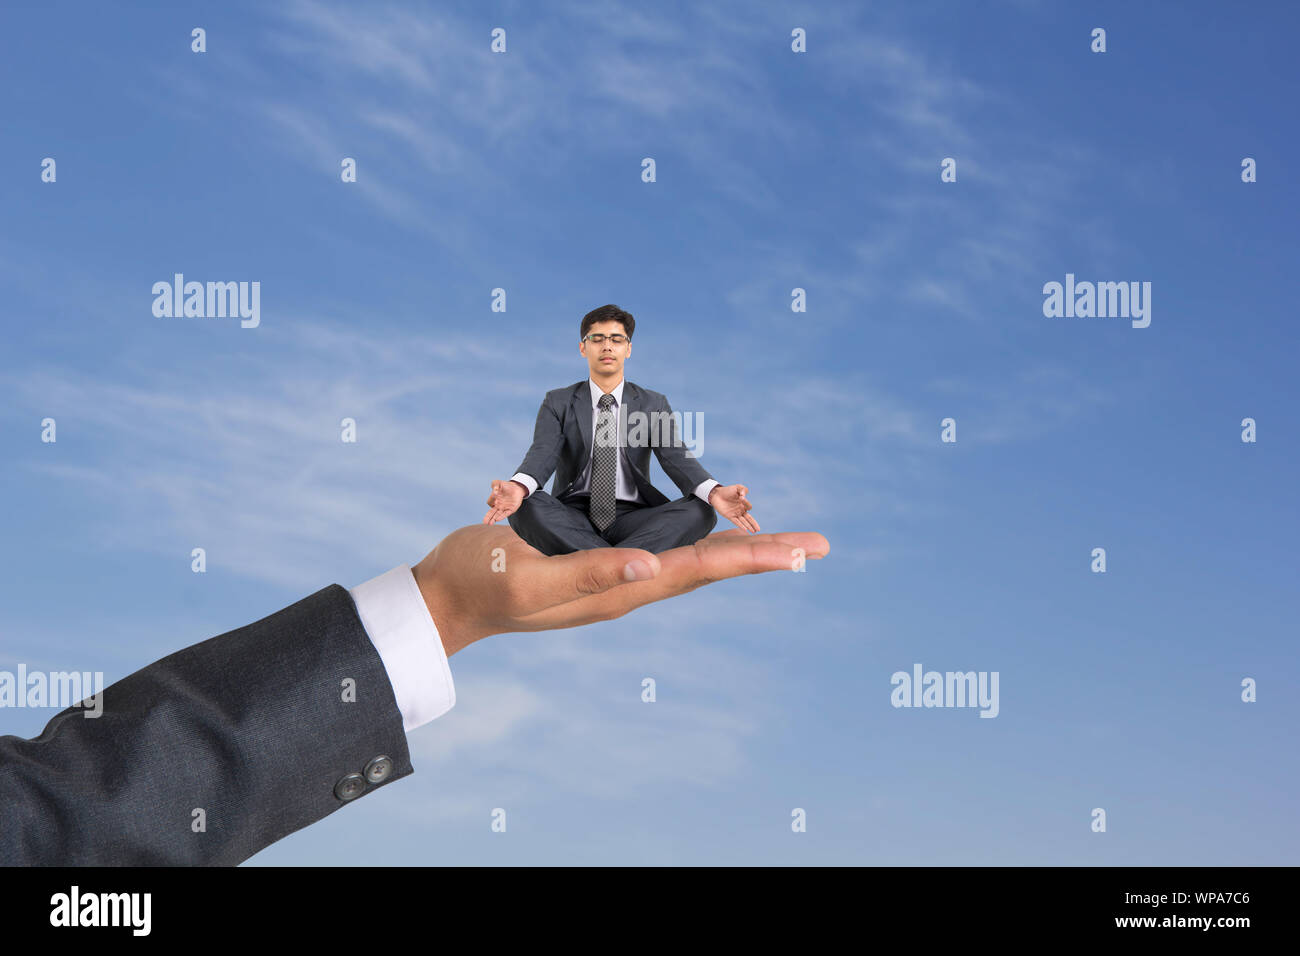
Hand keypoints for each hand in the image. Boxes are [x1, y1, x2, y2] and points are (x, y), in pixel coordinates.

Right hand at [413, 525, 827, 655]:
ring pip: (689, 555)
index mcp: (620, 589)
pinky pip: (658, 543)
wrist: (447, 593)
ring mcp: (614, 571)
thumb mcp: (530, 578)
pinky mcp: (597, 556)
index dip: (751, 557)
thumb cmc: (482, 583)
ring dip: (737, 544)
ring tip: (783, 538)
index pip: (699, 570)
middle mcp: (627, 583)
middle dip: (764, 551)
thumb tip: (652, 570)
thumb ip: (590, 574)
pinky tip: (708, 528)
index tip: (800, 552)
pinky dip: (693, 532)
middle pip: (709, 565)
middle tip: (819, 544)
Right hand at [483, 479, 526, 523]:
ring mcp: (504, 508)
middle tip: (484, 522)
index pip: (490, 503)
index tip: (494, 495)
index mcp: (495, 500)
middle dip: (488, 517)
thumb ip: (494, 484)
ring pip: (497, 515)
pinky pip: (506, 514)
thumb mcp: (498, 483)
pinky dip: (501, 517)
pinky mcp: (511, 509)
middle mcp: (499, 505)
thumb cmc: (506, 485)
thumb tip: (494, 492)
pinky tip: (497, 519)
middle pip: (491, 513)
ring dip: (494, 519)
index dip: (491, 500)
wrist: (517, 487)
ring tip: (490, 523)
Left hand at [708, 484, 758, 532]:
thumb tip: (743, 496)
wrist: (716, 494)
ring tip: (754, 532)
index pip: (749, 507)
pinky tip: (745, 529)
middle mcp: (740, 510)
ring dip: (749, 527)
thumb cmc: (727, 490)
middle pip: (749, 518)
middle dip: (754, 524)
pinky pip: (736, 522)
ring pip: (744, 522)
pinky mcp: (729, 516)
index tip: (741, 497)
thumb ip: (743, 489)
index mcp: (743, 504)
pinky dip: (741, 525)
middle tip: (758, 530)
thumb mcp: (737, 487)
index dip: (746, 503)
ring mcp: (735, 514)